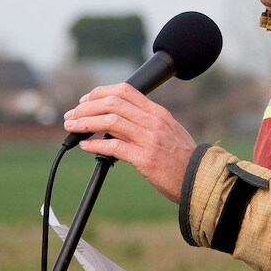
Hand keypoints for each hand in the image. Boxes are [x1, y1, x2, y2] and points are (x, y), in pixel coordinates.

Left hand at [62, 83, 194, 202]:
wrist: (198, 180)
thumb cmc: (182, 159)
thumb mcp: (168, 131)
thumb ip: (146, 122)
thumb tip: (118, 119)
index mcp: (158, 113)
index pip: (125, 91)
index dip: (100, 92)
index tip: (85, 100)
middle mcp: (153, 122)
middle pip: (113, 103)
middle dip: (86, 107)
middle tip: (71, 115)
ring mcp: (149, 139)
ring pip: (110, 121)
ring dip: (85, 123)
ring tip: (72, 128)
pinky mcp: (145, 158)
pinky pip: (114, 146)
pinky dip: (95, 144)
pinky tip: (84, 145)